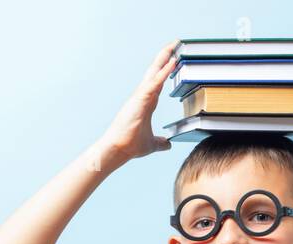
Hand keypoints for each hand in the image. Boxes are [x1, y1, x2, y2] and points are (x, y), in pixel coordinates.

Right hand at [99, 40, 180, 165]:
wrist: (117, 150)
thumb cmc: (128, 146)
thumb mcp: (151, 143)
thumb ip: (160, 142)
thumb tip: (168, 144)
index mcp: (145, 103)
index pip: (157, 82)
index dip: (165, 70)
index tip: (173, 59)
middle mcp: (142, 96)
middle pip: (155, 72)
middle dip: (165, 57)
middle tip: (175, 43)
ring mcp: (140, 96)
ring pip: (154, 72)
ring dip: (164, 58)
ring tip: (174, 45)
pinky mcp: (140, 99)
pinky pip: (154, 82)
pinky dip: (164, 72)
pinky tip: (173, 62)